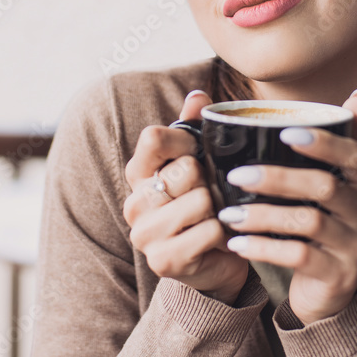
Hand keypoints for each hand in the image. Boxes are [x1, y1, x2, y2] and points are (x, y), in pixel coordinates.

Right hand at [123, 90, 248, 304]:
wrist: (213, 261)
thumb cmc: (204, 205)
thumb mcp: (199, 162)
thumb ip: (194, 126)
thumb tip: (198, 95)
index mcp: (138, 172)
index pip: (154, 137)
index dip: (186, 140)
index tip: (199, 153)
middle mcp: (135, 202)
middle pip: (185, 169)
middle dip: (209, 180)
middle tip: (209, 196)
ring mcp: (144, 234)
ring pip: (200, 200)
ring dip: (217, 209)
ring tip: (213, 217)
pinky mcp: (163, 260)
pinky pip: (208, 232)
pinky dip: (222, 234)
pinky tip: (217, 239)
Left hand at [217, 89, 356, 324]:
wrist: (328, 286)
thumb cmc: (321, 222)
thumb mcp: (332, 182)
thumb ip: (338, 141)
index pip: (353, 155)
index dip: (323, 142)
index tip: (286, 131)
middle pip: (326, 187)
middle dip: (278, 178)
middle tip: (237, 174)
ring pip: (309, 223)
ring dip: (263, 215)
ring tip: (228, 212)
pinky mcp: (340, 276)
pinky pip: (299, 257)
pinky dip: (264, 248)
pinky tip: (237, 244)